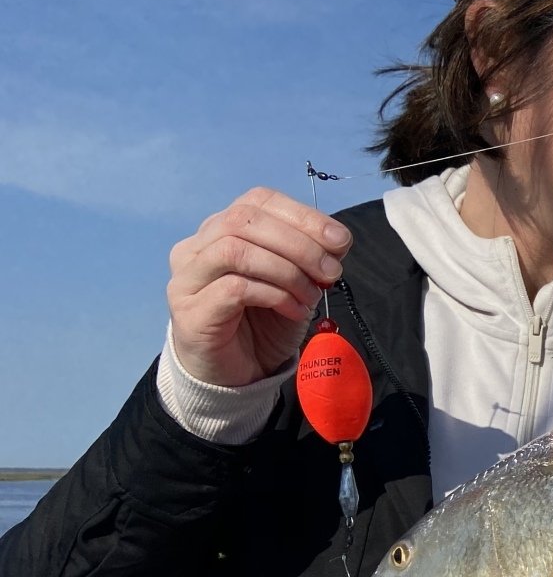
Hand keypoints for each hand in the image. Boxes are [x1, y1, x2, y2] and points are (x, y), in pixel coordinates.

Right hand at [166, 187, 352, 386]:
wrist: (235, 375)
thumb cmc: (263, 323)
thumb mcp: (297, 284)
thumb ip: (312, 257)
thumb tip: (338, 239)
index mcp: (221, 230)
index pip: (258, 201)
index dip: (302, 215)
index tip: (340, 241)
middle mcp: (197, 247)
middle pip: (245, 220)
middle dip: (299, 243)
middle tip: (331, 271)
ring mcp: (188, 278)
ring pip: (236, 250)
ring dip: (286, 270)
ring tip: (312, 295)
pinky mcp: (190, 311)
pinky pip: (234, 288)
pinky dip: (274, 295)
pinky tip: (294, 310)